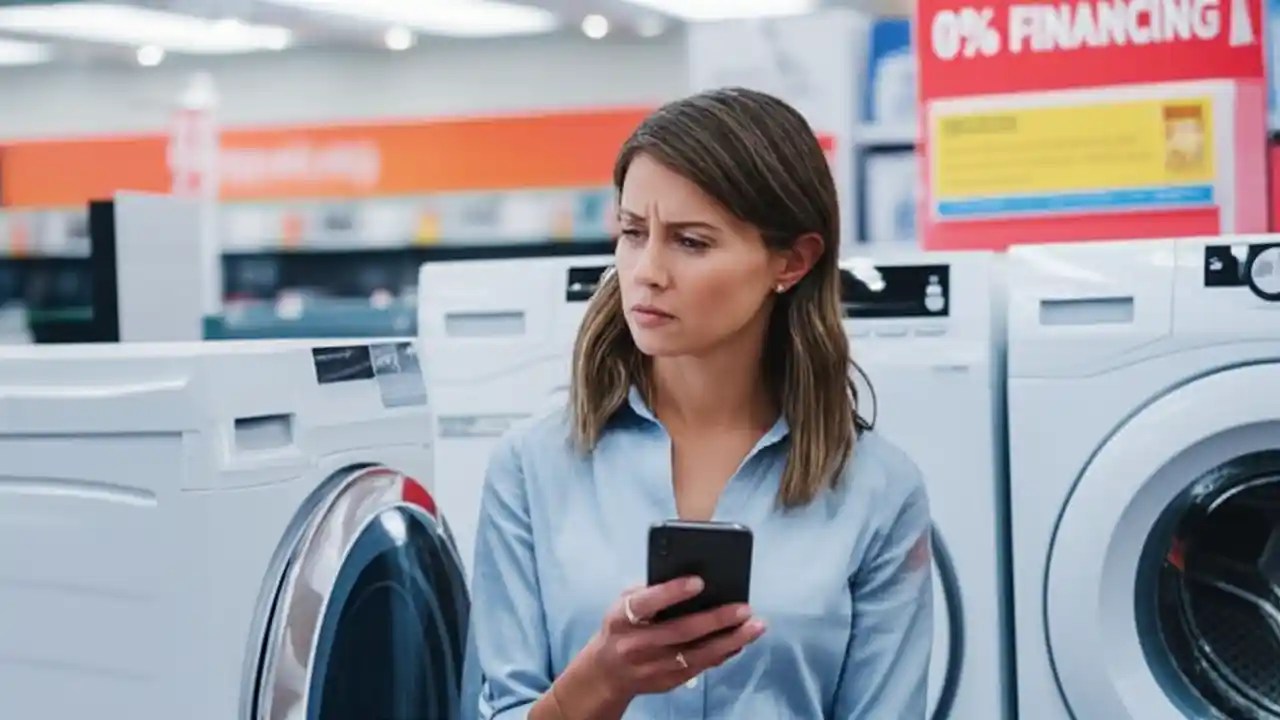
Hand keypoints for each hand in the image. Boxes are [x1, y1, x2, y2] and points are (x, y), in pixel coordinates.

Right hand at [586, 576, 766, 698]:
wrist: (607, 672)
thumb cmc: (622, 626)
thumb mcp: (623, 603)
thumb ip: (650, 590)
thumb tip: (690, 574)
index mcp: (621, 618)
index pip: (647, 603)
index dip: (672, 592)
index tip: (699, 581)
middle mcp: (635, 645)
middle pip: (680, 631)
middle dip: (716, 619)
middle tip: (744, 608)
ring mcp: (652, 667)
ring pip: (696, 654)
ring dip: (730, 640)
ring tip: (754, 626)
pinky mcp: (667, 682)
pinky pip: (700, 667)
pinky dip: (723, 654)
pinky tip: (741, 641)